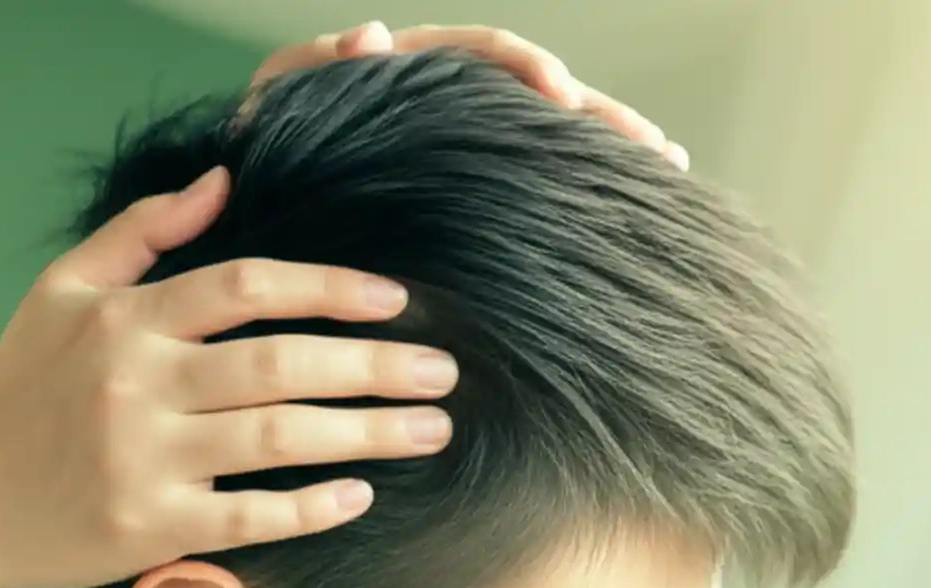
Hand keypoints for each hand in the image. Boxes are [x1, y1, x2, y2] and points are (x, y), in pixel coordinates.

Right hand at [0, 166, 458, 587]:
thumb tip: (225, 177)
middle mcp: (140, 384)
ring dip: (366, 433)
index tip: (396, 299)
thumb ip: (144, 228)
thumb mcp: (65, 287)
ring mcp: (145, 459)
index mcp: (128, 318)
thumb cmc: (27, 383)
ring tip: (432, 430)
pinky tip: (361, 493)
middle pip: (280, 364)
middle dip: (374, 367)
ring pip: (277, 438)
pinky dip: (310, 506)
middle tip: (444, 371)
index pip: (247, 286)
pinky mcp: (149, 527)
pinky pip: (249, 516)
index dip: (329, 289)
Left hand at [250, 21, 689, 170]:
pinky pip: (534, 185)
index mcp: (414, 70)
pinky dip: (580, 192)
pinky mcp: (474, 193)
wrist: (264, 199)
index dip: (528, 68)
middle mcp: (453, 104)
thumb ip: (316, 67)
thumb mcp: (280, 102)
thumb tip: (372, 33)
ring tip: (667, 168)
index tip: (562, 97)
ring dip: (609, 152)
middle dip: (603, 117)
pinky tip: (627, 210)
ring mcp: (468, 150)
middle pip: (544, 96)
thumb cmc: (268, 147)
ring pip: (551, 141)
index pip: (484, 55)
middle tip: (656, 146)